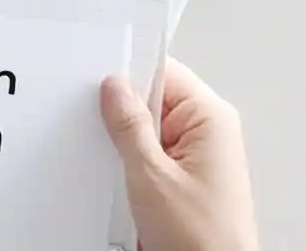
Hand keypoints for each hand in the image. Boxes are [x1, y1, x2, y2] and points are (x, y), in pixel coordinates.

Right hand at [100, 58, 259, 250]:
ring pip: (148, 129)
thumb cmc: (201, 240)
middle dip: (122, 112)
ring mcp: (197, 155)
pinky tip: (122, 178)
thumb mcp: (151, 176)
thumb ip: (129, 125)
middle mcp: (208, 131)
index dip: (129, 72)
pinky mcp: (184, 177)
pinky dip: (131, 162)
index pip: (164, 72)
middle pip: (153, 99)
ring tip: (117, 164)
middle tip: (100, 127)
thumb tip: (115, 85)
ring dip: (125, 142)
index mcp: (210, 118)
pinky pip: (151, 153)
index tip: (95, 78)